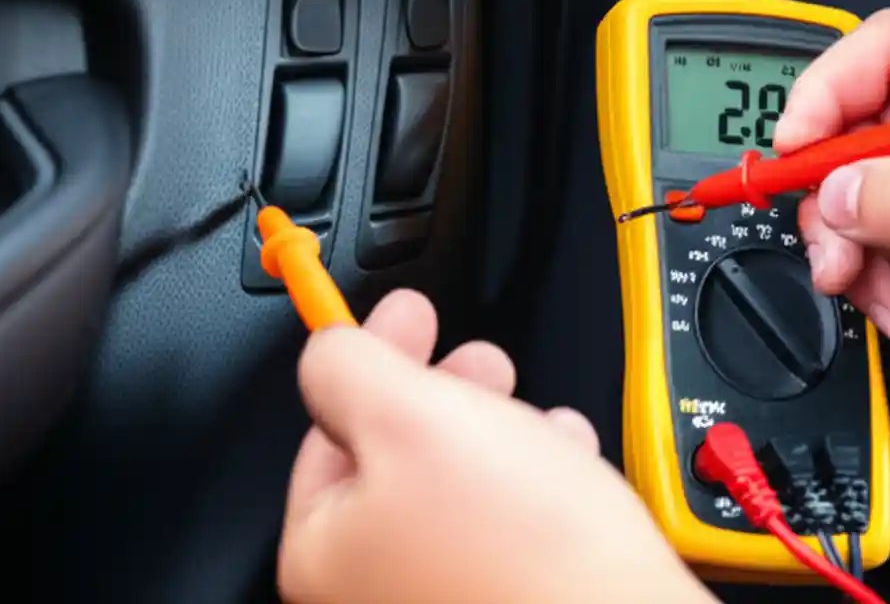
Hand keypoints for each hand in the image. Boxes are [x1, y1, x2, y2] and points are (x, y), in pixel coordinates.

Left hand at [277, 289, 713, 603]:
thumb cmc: (523, 552)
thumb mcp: (409, 417)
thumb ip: (348, 369)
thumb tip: (327, 351)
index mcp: (324, 553)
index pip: (329, 428)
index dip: (374, 357)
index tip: (409, 314)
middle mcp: (372, 591)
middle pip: (396, 459)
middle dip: (445, 393)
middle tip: (481, 360)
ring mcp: (436, 602)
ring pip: (458, 490)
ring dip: (498, 435)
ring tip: (535, 416)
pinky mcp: (501, 602)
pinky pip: (503, 532)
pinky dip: (533, 486)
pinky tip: (564, 463)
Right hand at [775, 7, 889, 393]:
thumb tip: (839, 189)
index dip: (833, 89)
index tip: (798, 146)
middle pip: (860, 124)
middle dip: (829, 182)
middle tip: (822, 227)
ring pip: (856, 193)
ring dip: (837, 241)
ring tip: (851, 279)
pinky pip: (872, 247)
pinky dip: (861, 278)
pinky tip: (886, 303)